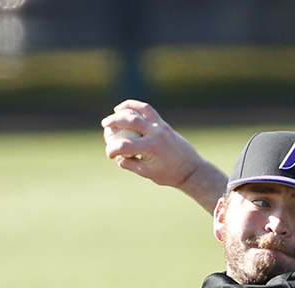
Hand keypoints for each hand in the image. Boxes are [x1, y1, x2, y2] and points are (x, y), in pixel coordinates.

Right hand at [101, 100, 225, 208]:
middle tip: (104, 126)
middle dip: (113, 122)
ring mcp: (160, 126)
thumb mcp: (146, 173)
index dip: (112, 150)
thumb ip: (129, 164)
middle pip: (129, 121)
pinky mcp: (163, 123)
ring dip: (124, 109)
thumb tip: (116, 156)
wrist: (190, 169)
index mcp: (151, 148)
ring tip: (113, 113)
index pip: (124, 145)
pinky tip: (126, 109)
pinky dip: (136, 106)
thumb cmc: (169, 174)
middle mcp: (155, 134)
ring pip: (139, 110)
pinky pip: (147, 110)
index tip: (109, 154)